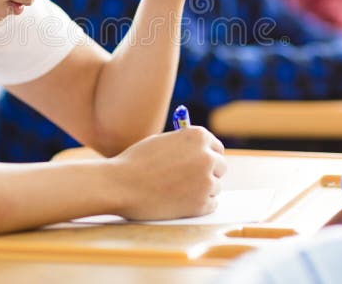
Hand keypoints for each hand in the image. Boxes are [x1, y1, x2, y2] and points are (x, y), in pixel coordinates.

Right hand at [106, 127, 226, 220]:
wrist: (121, 185)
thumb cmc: (137, 162)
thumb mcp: (163, 141)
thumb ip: (185, 145)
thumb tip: (202, 151)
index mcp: (198, 136)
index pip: (217, 147)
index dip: (208, 155)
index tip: (200, 163)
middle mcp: (207, 156)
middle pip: (220, 167)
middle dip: (207, 172)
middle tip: (189, 179)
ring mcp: (206, 181)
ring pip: (215, 186)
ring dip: (201, 189)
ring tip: (177, 191)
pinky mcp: (202, 204)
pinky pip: (211, 204)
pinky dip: (199, 204)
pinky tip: (180, 202)